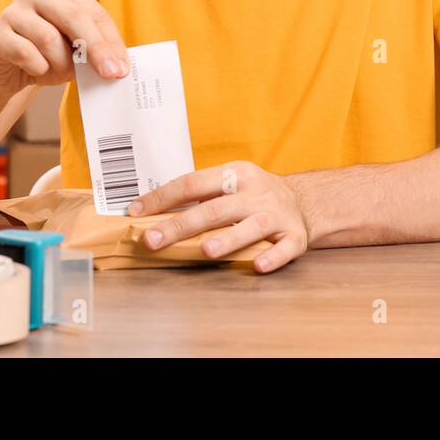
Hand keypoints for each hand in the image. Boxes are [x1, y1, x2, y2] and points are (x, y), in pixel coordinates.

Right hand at [0, 0, 128, 94]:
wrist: (3, 71)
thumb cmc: (44, 56)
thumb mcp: (73, 50)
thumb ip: (92, 50)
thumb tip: (116, 65)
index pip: (94, 12)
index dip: (111, 41)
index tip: (122, 67)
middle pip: (74, 17)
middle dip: (96, 48)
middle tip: (110, 74)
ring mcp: (13, 11)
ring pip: (49, 38)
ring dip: (60, 63)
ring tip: (57, 72)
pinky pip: (26, 53)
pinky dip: (38, 68)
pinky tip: (36, 70)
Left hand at [127, 161, 311, 273]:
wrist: (304, 201)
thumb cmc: (253, 196)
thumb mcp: (229, 185)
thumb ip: (198, 197)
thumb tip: (149, 215)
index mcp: (234, 174)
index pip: (192, 182)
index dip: (162, 198)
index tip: (135, 213)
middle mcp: (255, 191)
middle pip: (215, 208)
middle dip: (182, 224)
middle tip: (153, 240)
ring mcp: (277, 214)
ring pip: (252, 226)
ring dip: (229, 238)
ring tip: (206, 250)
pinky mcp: (295, 235)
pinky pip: (285, 247)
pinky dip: (272, 256)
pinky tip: (258, 266)